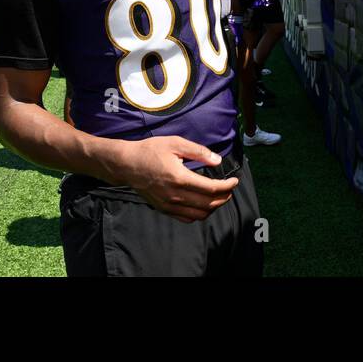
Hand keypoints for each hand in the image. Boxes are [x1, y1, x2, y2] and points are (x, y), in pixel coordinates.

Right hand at [113, 135, 237, 222]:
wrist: (127, 164)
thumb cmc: (151, 151)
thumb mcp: (176, 143)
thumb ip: (199, 151)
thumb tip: (218, 160)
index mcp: (180, 178)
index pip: (212, 189)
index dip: (228, 186)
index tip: (234, 180)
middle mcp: (175, 195)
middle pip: (209, 204)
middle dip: (224, 197)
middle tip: (230, 188)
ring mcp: (169, 205)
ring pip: (199, 215)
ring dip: (214, 207)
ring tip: (219, 196)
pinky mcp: (164, 209)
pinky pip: (186, 218)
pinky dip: (199, 214)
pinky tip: (203, 204)